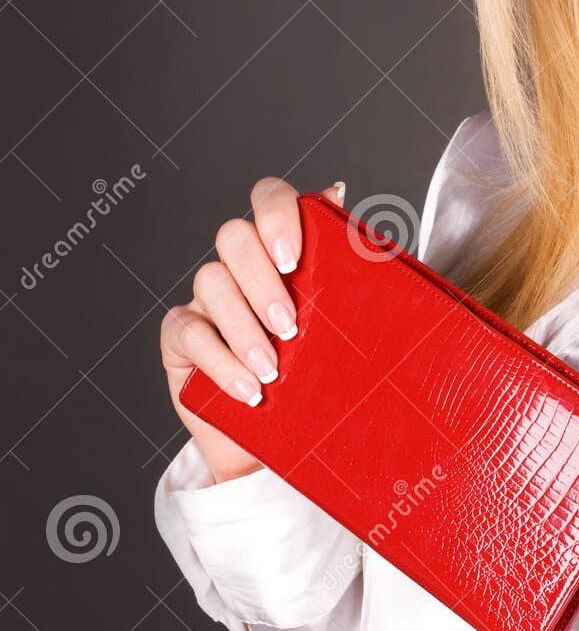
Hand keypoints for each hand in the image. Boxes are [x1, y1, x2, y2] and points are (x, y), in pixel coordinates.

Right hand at [160, 176, 345, 483]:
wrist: (284, 437)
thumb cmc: (318, 373)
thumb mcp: (341, 323)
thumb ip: (344, 263)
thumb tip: (337, 192)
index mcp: (280, 248)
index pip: (269, 198)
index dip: (276, 214)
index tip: (295, 259)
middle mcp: (240, 264)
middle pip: (233, 236)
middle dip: (262, 280)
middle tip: (289, 326)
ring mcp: (206, 297)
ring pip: (211, 281)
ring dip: (245, 328)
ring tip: (273, 369)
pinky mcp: (181, 335)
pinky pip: (190, 333)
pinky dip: (222, 363)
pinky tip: (251, 389)